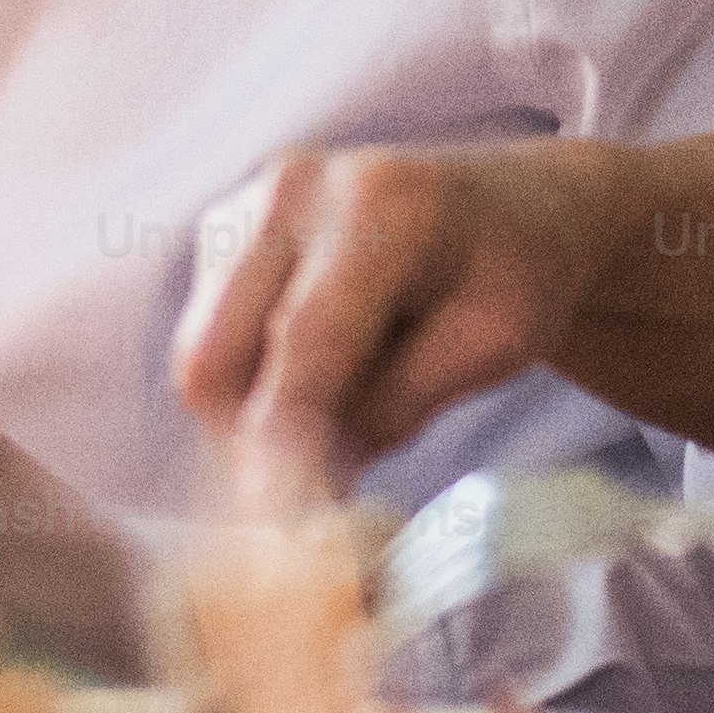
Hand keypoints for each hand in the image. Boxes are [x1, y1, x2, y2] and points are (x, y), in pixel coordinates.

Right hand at [169, 139, 617, 499]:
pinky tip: (317, 386)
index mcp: (381, 203)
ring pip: (201, 358)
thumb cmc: (512, 278)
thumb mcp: (492, 347)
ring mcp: (247, 202)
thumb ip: (397, 405)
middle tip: (313, 503)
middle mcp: (295, 188)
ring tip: (335, 431)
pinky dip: (249, 389)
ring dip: (249, 421)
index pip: (308, 339)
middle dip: (253, 443)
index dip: (287, 438)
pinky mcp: (222, 230)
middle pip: (217, 354)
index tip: (284, 524)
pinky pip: (206, 340)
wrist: (503, 208)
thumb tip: (308, 483)